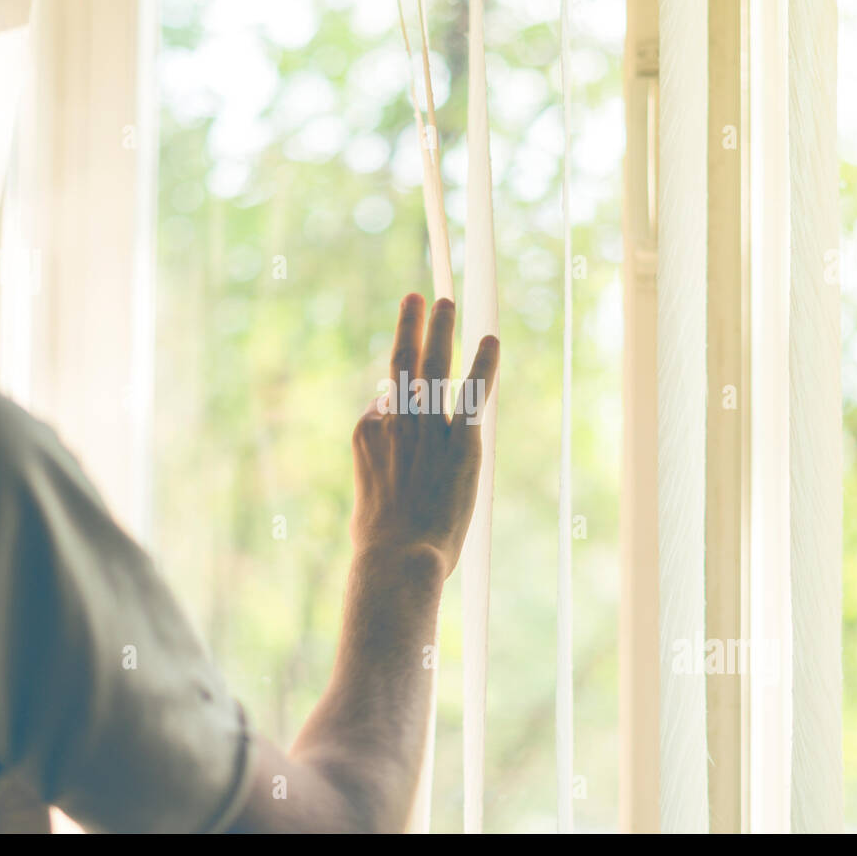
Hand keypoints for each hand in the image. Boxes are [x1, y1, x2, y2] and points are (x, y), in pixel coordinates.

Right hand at [349, 293, 499, 573]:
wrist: (397, 558)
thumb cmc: (379, 546)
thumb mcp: (364, 502)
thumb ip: (373, 475)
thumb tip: (376, 472)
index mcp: (366, 436)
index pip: (383, 401)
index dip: (396, 398)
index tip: (403, 396)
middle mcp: (394, 422)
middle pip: (401, 362)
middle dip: (409, 326)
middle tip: (416, 296)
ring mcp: (427, 428)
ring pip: (434, 366)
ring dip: (440, 329)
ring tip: (444, 301)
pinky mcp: (460, 441)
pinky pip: (472, 393)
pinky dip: (484, 364)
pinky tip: (492, 341)